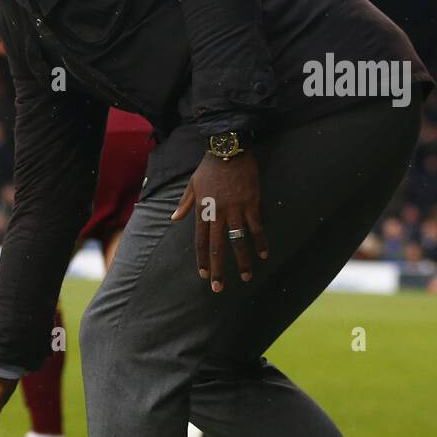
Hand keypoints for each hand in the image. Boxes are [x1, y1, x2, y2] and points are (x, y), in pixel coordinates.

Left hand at [171, 152, 267, 290]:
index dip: (202, 259)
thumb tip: (174, 218)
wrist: (228, 148)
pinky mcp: (251, 203)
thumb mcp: (192, 184)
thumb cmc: (209, 166)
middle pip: (216, 246)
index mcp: (203, 211)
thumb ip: (185, 203)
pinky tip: (263, 254)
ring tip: (246, 277)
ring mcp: (235, 209)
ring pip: (237, 241)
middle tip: (218, 288)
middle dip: (217, 269)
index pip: (200, 241)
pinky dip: (260, 241)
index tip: (203, 275)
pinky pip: (256, 227)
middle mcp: (217, 214)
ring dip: (242, 260)